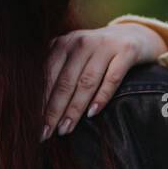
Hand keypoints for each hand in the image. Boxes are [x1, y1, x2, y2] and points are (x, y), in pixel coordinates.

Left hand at [41, 22, 166, 140]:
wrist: (133, 35)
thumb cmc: (96, 55)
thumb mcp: (74, 58)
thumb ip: (57, 74)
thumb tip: (37, 110)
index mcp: (63, 44)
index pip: (48, 77)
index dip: (40, 103)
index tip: (34, 126)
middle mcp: (81, 42)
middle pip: (65, 82)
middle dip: (54, 110)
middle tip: (46, 133)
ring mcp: (104, 45)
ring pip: (86, 82)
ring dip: (74, 108)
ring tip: (66, 129)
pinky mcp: (126, 51)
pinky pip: (112, 78)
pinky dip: (102, 97)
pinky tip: (92, 114)